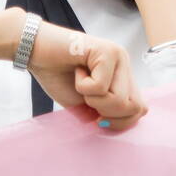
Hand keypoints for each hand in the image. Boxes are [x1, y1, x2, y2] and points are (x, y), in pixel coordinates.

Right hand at [22, 17, 147, 131]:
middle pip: (135, 107)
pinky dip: (82, 86)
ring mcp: (118, 55)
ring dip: (93, 100)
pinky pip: (100, 87)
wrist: (34, 51)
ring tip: (81, 83)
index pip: (140, 109)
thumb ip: (104, 114)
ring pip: (119, 99)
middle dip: (107, 114)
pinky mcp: (107, 50)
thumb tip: (115, 125)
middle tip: (87, 99)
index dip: (120, 122)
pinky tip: (77, 70)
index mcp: (123, 77)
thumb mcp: (83, 104)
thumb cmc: (57, 75)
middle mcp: (125, 64)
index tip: (97, 119)